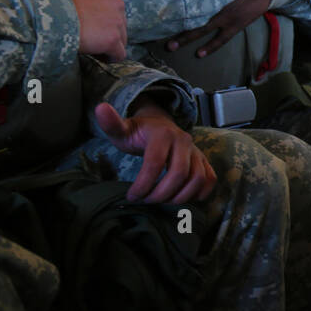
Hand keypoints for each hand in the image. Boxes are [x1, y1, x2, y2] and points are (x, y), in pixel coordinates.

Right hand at [58, 0, 126, 60]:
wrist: (51, 14)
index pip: (114, 11)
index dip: (102, 20)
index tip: (88, 24)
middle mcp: (118, 4)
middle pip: (120, 26)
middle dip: (107, 33)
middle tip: (87, 35)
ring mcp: (117, 23)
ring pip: (121, 40)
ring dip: (108, 46)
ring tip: (90, 45)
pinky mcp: (113, 40)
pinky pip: (119, 54)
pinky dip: (110, 57)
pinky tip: (98, 55)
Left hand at [94, 102, 214, 203]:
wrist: (159, 126)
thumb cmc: (138, 133)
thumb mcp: (123, 129)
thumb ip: (112, 123)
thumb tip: (100, 108)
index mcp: (162, 134)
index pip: (154, 163)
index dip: (143, 184)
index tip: (132, 196)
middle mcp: (183, 140)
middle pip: (179, 173)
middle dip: (161, 194)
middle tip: (147, 201)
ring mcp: (196, 151)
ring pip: (197, 178)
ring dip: (180, 197)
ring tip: (162, 202)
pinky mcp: (203, 160)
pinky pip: (210, 178)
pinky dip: (200, 192)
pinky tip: (183, 198)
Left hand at [165, 0, 277, 56]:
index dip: (174, 3)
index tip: (158, 8)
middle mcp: (217, 4)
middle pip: (192, 15)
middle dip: (175, 23)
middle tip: (158, 29)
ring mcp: (226, 16)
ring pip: (202, 28)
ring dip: (186, 37)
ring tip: (171, 46)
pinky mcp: (236, 24)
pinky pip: (221, 38)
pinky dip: (211, 46)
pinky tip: (200, 54)